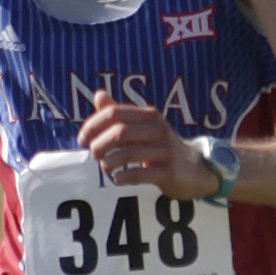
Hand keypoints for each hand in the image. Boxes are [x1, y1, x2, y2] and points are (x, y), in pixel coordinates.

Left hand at [76, 91, 218, 199]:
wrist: (194, 169)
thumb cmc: (160, 147)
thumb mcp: (142, 127)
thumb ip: (119, 113)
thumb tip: (98, 95)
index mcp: (149, 116)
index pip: (113, 113)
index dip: (93, 125)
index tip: (82, 139)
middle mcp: (158, 129)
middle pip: (120, 132)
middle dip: (100, 144)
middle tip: (94, 154)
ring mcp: (166, 150)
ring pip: (129, 153)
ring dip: (110, 162)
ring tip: (105, 168)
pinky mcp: (169, 171)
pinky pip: (141, 173)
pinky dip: (124, 177)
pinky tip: (117, 179)